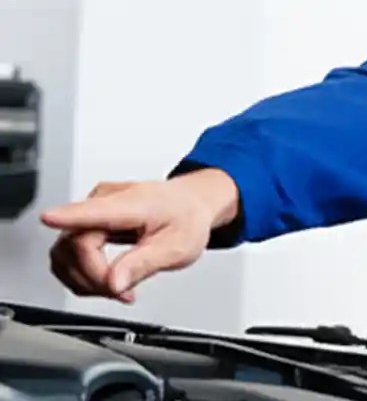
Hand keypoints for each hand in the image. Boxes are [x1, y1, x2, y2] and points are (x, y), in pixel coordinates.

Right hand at [41, 169, 238, 302]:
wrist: (190, 206)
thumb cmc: (186, 219)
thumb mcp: (179, 247)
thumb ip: (145, 264)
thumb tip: (116, 282)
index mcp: (134, 203)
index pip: (96, 211)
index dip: (69, 217)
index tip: (49, 218)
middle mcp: (106, 201)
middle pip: (77, 244)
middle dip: (94, 278)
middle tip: (122, 293)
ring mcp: (92, 210)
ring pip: (66, 252)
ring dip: (85, 280)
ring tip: (119, 289)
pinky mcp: (86, 222)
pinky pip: (69, 254)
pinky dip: (84, 275)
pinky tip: (108, 280)